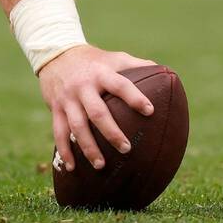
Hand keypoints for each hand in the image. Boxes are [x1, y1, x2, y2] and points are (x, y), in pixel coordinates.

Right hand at [39, 45, 156, 172]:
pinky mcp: (55, 108)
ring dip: (88, 147)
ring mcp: (68, 99)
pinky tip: (72, 167)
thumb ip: (137, 66)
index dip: (135, 97)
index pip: (120, 85)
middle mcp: (83, 86)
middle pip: (97, 112)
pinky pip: (59, 132)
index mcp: (102, 73)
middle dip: (111, 132)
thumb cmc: (93, 60)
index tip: (150, 111)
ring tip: (101, 165)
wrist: (56, 54)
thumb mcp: (114, 58)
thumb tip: (166, 73)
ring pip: (77, 126)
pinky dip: (64, 150)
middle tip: (127, 149)